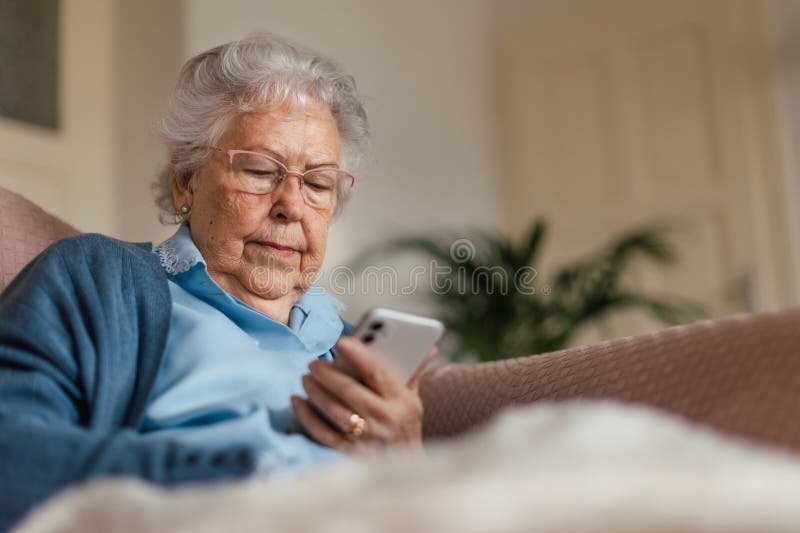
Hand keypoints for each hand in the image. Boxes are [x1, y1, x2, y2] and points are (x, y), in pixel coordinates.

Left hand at [291, 336, 435, 453]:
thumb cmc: (405, 422)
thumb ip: (412, 370)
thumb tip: (426, 346)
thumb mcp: (413, 397)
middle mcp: (386, 420)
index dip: (359, 355)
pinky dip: (308, 417)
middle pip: (351, 392)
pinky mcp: (352, 453)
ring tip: (305, 378)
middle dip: (328, 374)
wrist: (408, 466)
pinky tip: (298, 402)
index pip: (378, 373)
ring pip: (335, 412)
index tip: (340, 341)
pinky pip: (324, 434)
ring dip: (316, 393)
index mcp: (402, 401)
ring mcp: (368, 439)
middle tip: (313, 363)